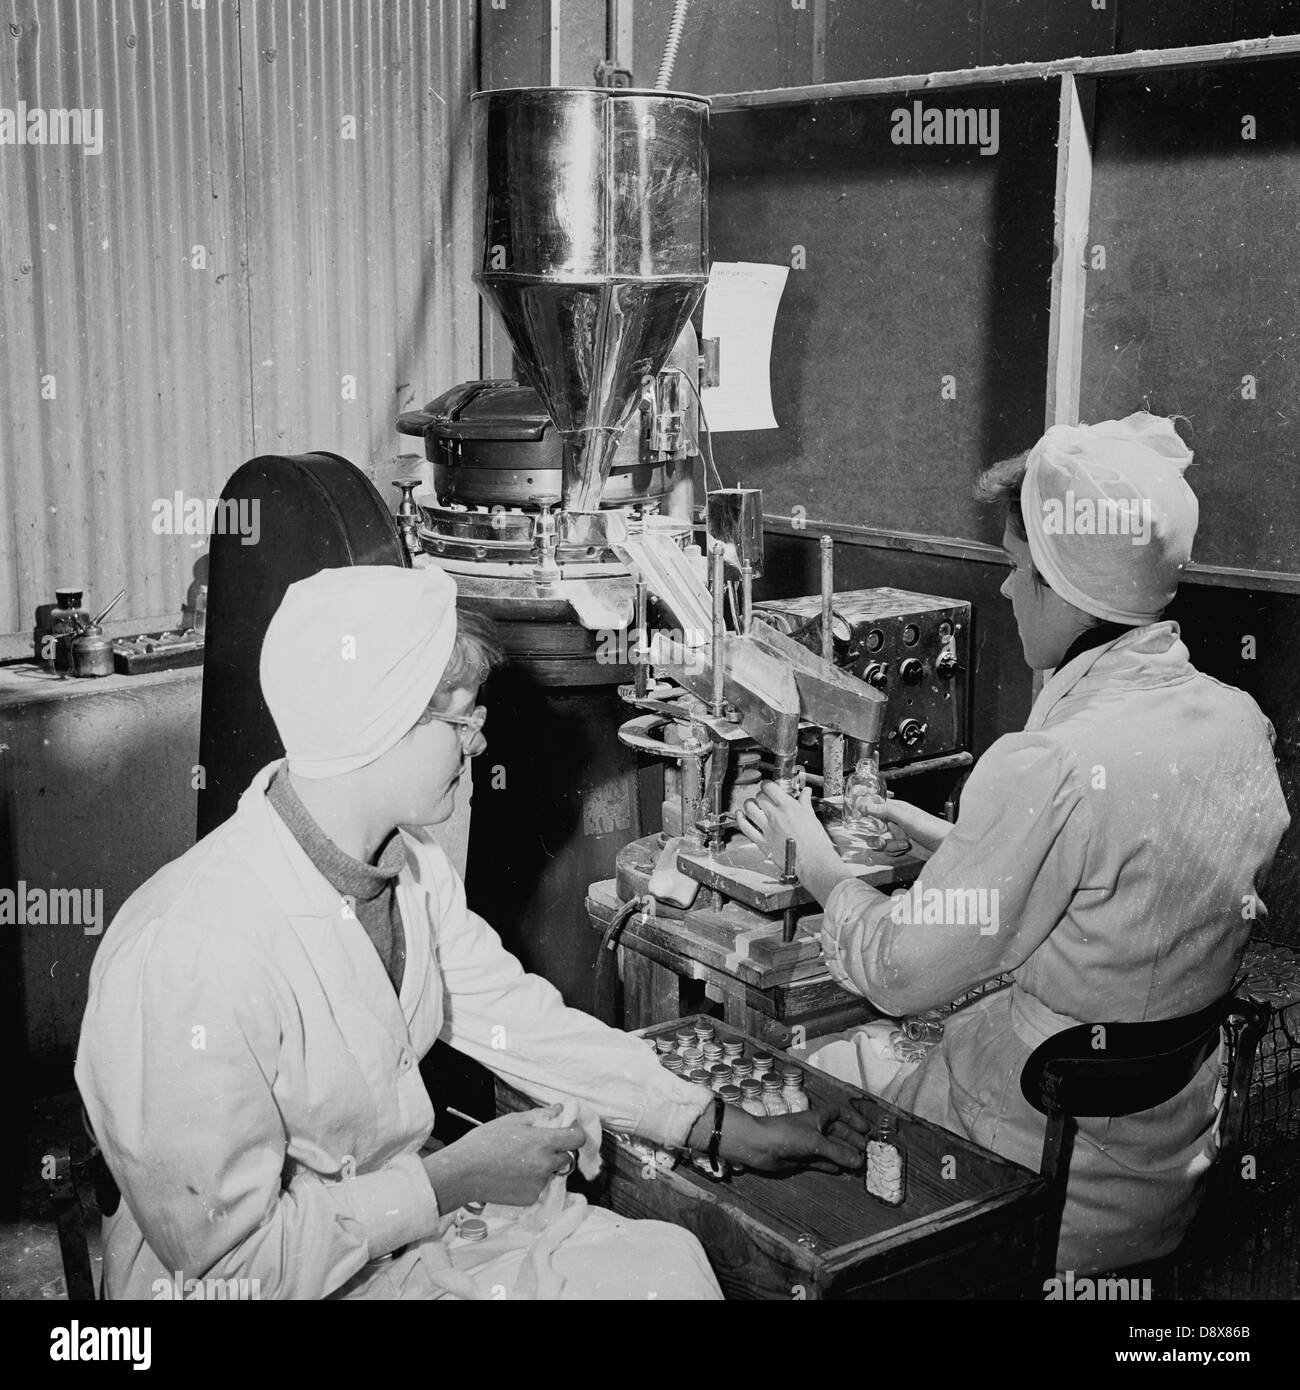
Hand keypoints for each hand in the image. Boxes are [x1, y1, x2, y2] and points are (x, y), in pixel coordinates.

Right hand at [422, 1105, 585, 1211]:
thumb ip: (539, 1115)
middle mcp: (546, 1164)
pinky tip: (512, 1175)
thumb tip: (558, 1109)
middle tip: (538, 1146)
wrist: (463, 1173)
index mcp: (544, 1142)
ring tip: (518, 1161)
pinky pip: (538, 1187)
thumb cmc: (484, 1143)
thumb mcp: (512, 1121)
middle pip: (567, 1157)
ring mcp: (539, 1183)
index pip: (577, 1138)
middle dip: (558, 1151)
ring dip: (543, 1167)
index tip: (568, 1131)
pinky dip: (531, 1181)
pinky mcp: (530, 1198)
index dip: (575, 1133)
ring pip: (551, 1173)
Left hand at [725, 1104, 868, 1174]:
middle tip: (867, 1152)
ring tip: (858, 1165)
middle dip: (851, 1141)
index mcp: (817, 1117)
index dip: (852, 1119)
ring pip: (830, 1149)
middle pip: (837, 1133)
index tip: (866, 1129)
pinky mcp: (800, 1158)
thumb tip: (859, 1161)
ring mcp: (807, 1144)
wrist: (760, 1145)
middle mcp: (813, 1129)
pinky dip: (830, 1165)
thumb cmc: (787, 1134)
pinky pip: (820, 1162)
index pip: (838, 1113)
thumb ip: (838, 1152)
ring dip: (843, 1156)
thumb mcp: (816, 1142)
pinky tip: (841, 1171)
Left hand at [736, 781, 859, 906]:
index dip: (767, 785)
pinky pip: (745, 827)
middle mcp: (775, 815)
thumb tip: (805, 792)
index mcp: (787, 807)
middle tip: (764, 799)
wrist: (813, 861)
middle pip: (759, 797)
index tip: (769, 787)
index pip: (769, 787)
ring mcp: (767, 829)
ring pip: (749, 809)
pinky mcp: (762, 842)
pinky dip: (740, 819)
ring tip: (753, 805)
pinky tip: (740, 815)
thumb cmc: (815, 842)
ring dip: (749, 804)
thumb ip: (805, 802)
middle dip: (761, 795)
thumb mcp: (811, 817)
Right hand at [862, 793, 951, 852]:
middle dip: (874, 833)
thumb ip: (885, 811)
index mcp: (896, 808)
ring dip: (888, 845)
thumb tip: (865, 806)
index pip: (874, 806)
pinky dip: (894, 851)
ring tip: (902, 844)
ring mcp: (897, 834)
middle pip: (872, 825)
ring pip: (878, 839)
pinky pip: (887, 850)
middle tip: (881, 837)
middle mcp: (895, 820)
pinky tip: (905, 849)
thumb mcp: (907, 817)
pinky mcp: (900, 846)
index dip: (865, 811)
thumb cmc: (932, 828)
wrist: (947, 848)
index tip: (859, 818)